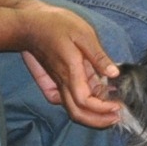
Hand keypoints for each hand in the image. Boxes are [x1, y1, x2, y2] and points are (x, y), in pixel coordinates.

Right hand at [16, 3, 120, 127]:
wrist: (28, 25)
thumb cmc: (54, 25)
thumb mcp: (83, 34)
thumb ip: (98, 56)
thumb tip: (114, 73)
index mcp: (70, 72)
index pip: (85, 101)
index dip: (102, 109)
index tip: (118, 105)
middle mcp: (62, 82)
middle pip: (77, 114)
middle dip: (98, 121)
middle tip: (116, 116)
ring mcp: (58, 83)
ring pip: (72, 109)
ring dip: (91, 116)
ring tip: (110, 110)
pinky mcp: (56, 80)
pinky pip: (67, 100)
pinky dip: (81, 105)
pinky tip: (95, 97)